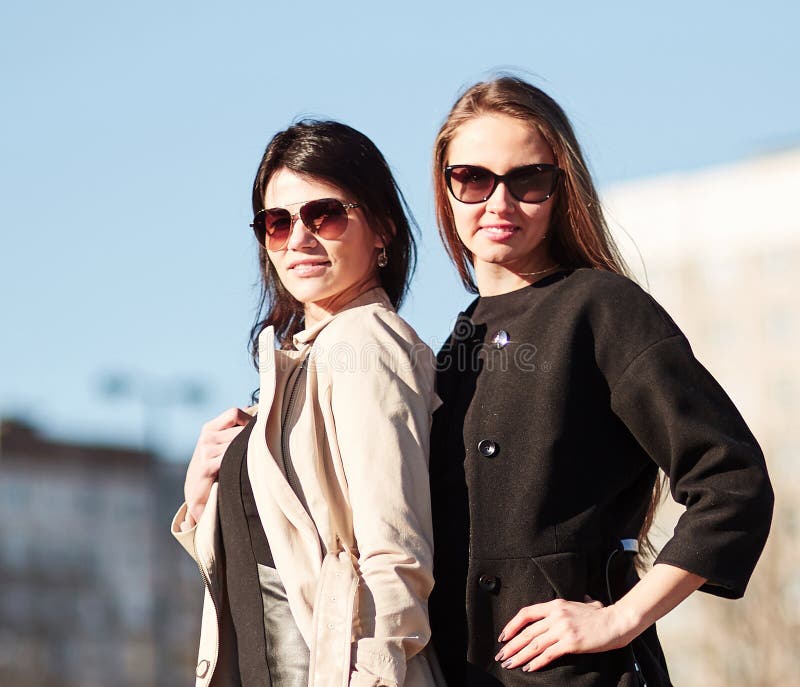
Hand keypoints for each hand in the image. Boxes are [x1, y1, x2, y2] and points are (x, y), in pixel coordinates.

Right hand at [184, 407, 252, 525]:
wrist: (195, 491)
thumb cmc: (213, 464)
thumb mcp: (219, 442)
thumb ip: (233, 426)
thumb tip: (250, 407)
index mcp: (209, 428)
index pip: (234, 413)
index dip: (249, 419)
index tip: (256, 430)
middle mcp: (206, 437)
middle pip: (240, 429)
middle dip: (252, 438)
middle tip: (260, 448)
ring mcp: (206, 452)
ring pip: (238, 444)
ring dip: (248, 452)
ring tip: (253, 460)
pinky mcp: (207, 467)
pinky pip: (231, 458)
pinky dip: (241, 462)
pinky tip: (243, 468)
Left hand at [495, 597, 633, 672]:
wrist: (617, 622)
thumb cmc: (600, 614)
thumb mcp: (582, 603)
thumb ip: (573, 603)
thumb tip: (581, 599)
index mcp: (555, 605)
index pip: (526, 613)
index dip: (512, 625)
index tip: (503, 636)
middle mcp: (556, 615)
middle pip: (526, 632)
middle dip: (511, 646)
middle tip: (500, 656)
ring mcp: (563, 629)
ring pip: (534, 644)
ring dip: (519, 656)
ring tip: (509, 664)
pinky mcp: (571, 643)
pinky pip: (548, 654)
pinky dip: (536, 662)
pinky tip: (528, 668)